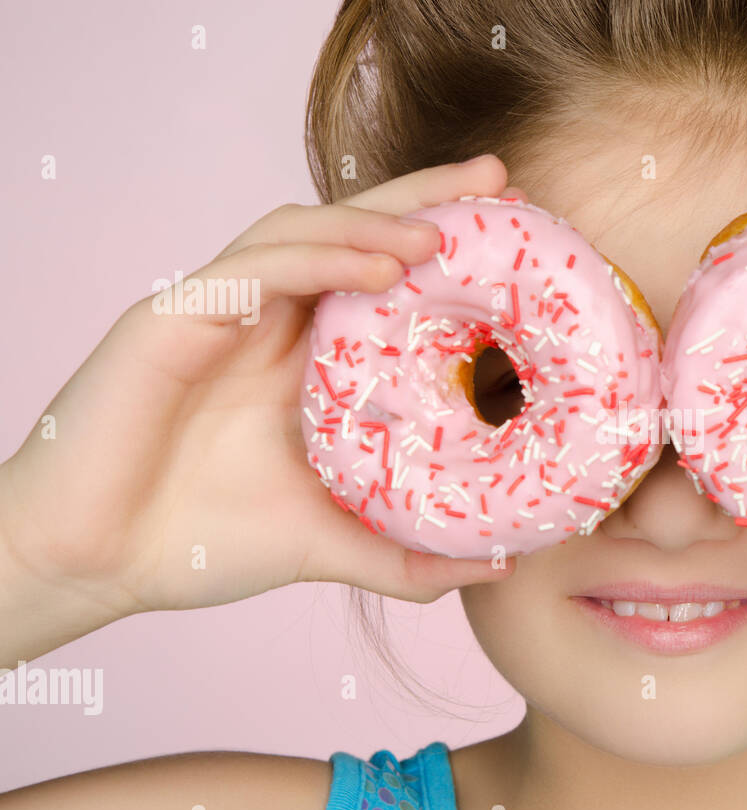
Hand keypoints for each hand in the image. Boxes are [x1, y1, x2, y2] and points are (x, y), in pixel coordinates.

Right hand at [0, 156, 524, 646]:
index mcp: (304, 357)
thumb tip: (497, 564)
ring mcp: (220, 313)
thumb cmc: (201, 540)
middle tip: (500, 177)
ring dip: (376, 221)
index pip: (382, 274)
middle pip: (353, 231)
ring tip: (443, 233)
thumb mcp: (330, 544)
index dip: (446, 244)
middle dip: (427, 197)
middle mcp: (268, 321)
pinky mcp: (173, 318)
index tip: (518, 233)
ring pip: (303, 232)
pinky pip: (252, 270)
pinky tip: (379, 265)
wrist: (97, 564)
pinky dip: (318, 257)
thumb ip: (405, 555)